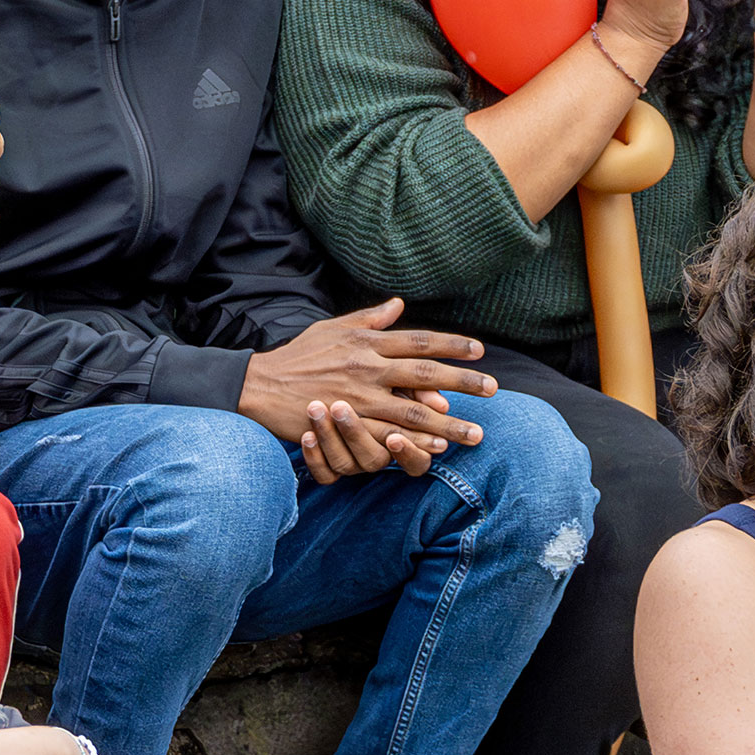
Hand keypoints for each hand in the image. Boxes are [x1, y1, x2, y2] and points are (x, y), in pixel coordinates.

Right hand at [238, 300, 498, 477]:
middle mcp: (367, 367)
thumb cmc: (297, 356)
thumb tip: (398, 304)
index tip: (480, 351)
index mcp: (367, 342)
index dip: (451, 344)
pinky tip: (437, 450)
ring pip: (413, 411)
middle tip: (495, 389)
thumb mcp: (332, 328)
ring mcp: (358, 398)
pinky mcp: (348, 424)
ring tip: (476, 433)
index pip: (418, 340)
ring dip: (448, 424)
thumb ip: (369, 318)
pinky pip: (387, 436)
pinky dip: (414, 443)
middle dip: (463, 381)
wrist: (259, 385)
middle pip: (425, 373)